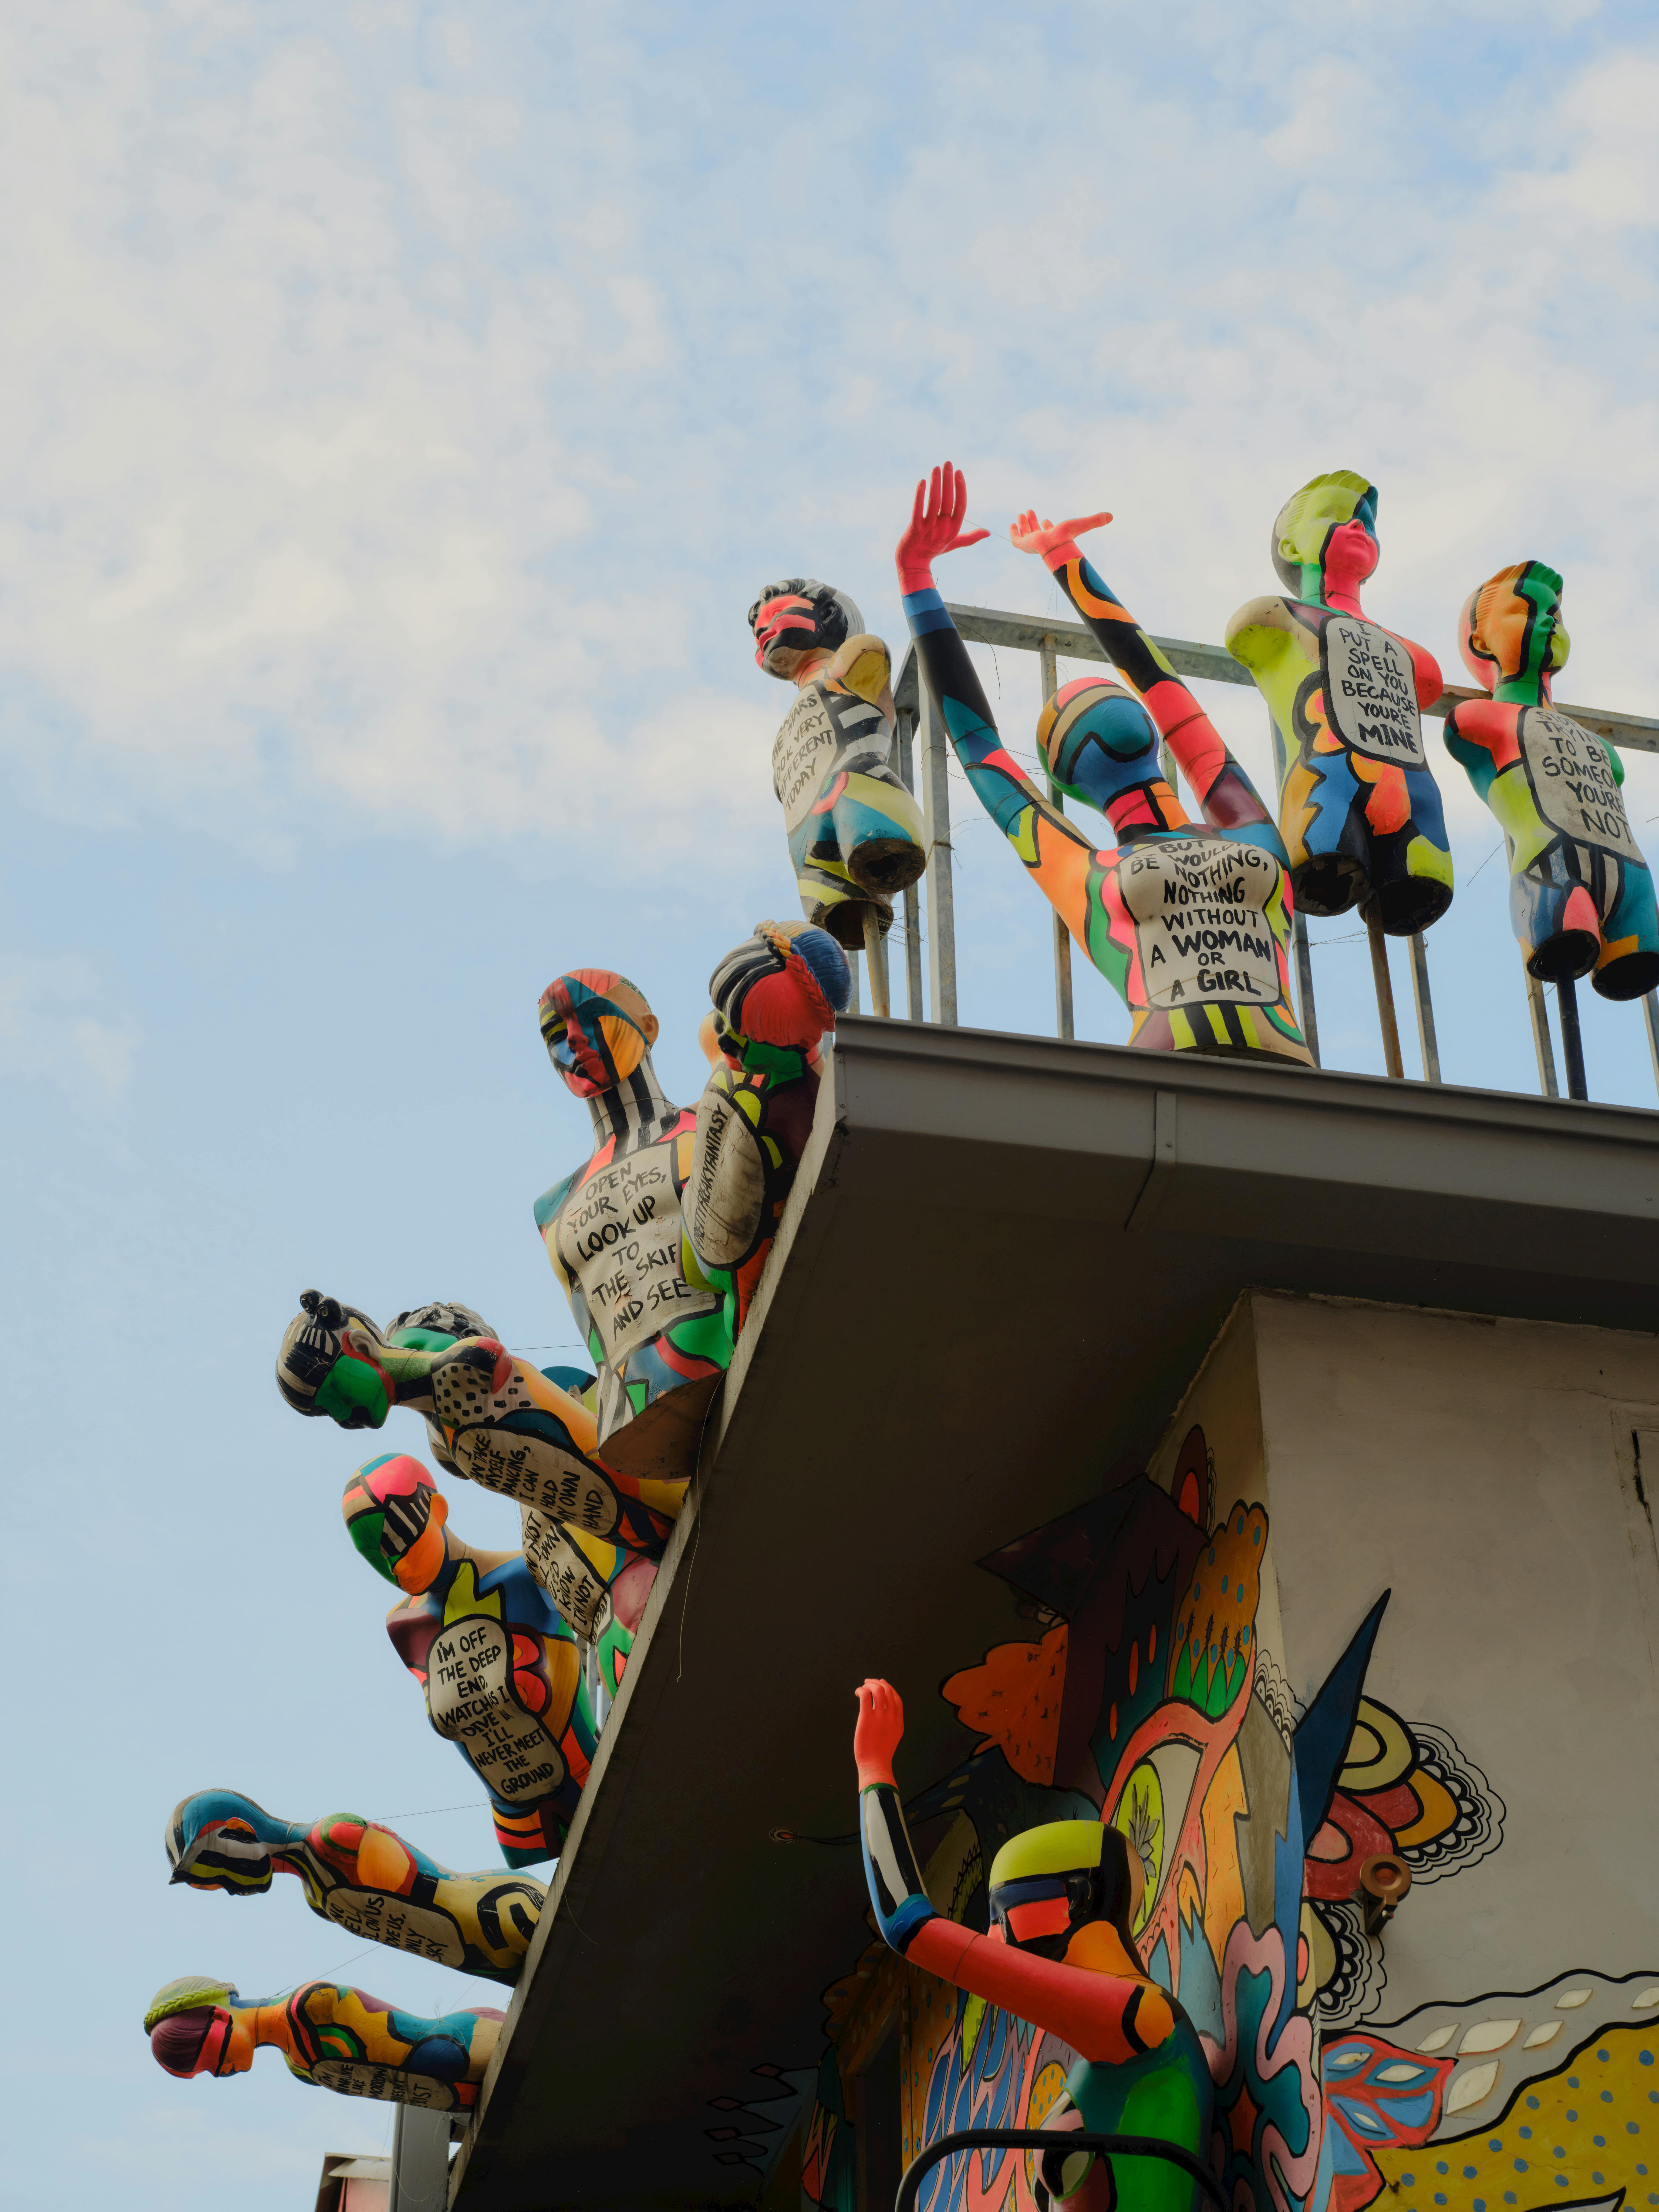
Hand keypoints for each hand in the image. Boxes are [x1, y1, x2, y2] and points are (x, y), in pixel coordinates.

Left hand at [854, 1677, 904, 1787]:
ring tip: (863, 1686)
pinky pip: (865, 1696)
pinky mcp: (866, 1718)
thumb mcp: (893, 1737)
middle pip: (888, 1691)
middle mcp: (891, 1717)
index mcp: (898, 1722)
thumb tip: (884, 1711)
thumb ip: (892, 1723)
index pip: (897, 1699)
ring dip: (869, 1684)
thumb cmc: (880, 1753)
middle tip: (868, 1682)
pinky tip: (857, 1692)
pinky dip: (861, 1690)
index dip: (890, 1688)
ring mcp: (879, 1717)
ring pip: (878, 1690)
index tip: (882, 1683)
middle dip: (878, 1683)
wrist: (874, 1765)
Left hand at [896, 462, 989, 594]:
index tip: (958, 472)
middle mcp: (942, 529)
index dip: (960, 488)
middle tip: (948, 463)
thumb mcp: (953, 543)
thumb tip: (988, 533)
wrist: (912, 564)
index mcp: (953, 529)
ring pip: (934, 503)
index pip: (960, 506)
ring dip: (936, 484)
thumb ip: (970, 537)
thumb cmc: (933, 550)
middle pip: (948, 501)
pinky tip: (922, 482)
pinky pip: (917, 510)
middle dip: (948, 481)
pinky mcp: (914, 529)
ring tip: (936, 468)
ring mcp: (928, 529)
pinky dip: (919, 496)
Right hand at [1008, 507, 1111, 568]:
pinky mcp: (1023, 544)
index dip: (1047, 525)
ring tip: (1022, 514)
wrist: (1053, 547)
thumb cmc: (1066, 538)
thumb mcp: (1080, 525)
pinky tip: (1012, 524)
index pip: (1049, 531)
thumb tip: (1112, 516)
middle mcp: (1042, 540)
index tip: (1045, 519)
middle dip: (1033, 522)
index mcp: (1053, 537)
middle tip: (1030, 512)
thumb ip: (1095, 521)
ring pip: (1026, 533)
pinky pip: (1016, 539)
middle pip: (1036, 531)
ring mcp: (1032, 543)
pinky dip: (1013, 532)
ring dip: (1024, 524)